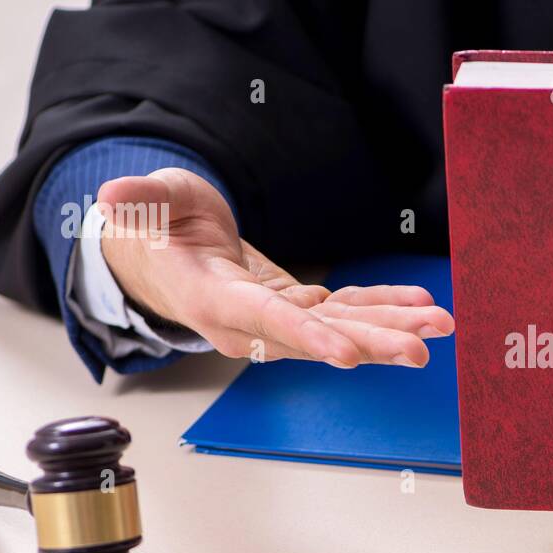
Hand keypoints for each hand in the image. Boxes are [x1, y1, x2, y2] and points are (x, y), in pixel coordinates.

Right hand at [98, 168, 453, 365]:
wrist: (164, 254)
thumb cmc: (156, 227)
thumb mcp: (147, 205)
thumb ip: (139, 202)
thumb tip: (113, 196)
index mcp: (212, 300)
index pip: (264, 322)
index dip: (307, 337)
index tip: (349, 355)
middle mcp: (249, 324)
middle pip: (316, 337)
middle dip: (370, 343)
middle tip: (419, 349)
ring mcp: (276, 321)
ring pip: (339, 329)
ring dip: (391, 328)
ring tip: (439, 326)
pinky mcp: (296, 308)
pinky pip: (345, 311)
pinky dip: (381, 306)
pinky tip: (420, 304)